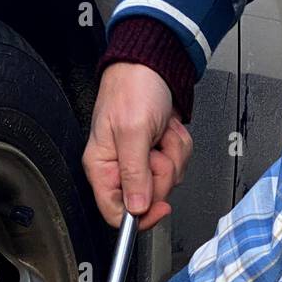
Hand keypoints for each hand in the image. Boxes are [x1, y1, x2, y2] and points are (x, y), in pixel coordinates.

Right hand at [83, 62, 192, 229]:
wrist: (153, 65)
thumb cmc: (133, 88)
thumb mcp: (133, 131)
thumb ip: (134, 172)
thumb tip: (135, 208)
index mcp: (102, 167)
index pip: (115, 213)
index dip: (140, 215)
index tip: (159, 205)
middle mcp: (119, 168)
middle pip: (147, 200)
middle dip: (162, 173)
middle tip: (156, 149)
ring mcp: (141, 162)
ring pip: (166, 181)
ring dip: (172, 156)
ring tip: (161, 134)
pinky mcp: (158, 154)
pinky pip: (177, 165)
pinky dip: (179, 147)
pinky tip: (168, 131)